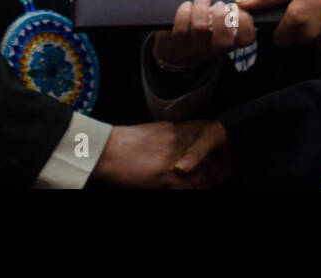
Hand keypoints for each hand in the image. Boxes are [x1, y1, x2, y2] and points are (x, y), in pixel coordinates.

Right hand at [90, 121, 228, 188]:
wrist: (105, 151)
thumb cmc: (122, 145)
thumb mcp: (150, 133)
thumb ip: (169, 140)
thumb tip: (181, 152)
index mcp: (173, 130)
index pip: (204, 138)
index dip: (212, 155)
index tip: (215, 165)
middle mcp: (178, 142)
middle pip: (205, 160)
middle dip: (211, 174)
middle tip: (214, 181)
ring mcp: (174, 160)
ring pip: (200, 177)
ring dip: (201, 186)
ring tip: (202, 187)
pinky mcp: (166, 177)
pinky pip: (187, 188)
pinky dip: (189, 189)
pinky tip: (186, 190)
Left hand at [154, 0, 256, 68]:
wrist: (176, 51)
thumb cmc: (203, 32)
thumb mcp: (219, 27)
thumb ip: (229, 14)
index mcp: (229, 43)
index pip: (247, 38)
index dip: (246, 21)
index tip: (236, 8)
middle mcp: (213, 50)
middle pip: (224, 39)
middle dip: (222, 16)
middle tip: (219, 4)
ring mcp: (195, 48)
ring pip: (200, 27)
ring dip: (202, 7)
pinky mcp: (177, 43)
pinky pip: (182, 26)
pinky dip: (185, 11)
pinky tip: (187, 5)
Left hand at [237, 0, 320, 48]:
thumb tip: (243, 4)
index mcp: (296, 20)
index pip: (280, 40)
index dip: (284, 28)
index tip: (294, 16)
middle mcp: (312, 35)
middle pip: (298, 41)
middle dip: (302, 29)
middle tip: (314, 7)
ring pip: (317, 42)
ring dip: (320, 31)